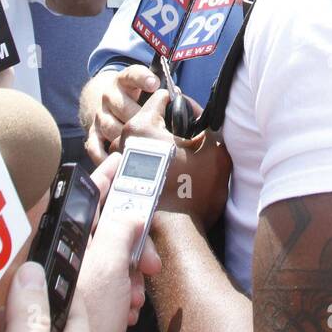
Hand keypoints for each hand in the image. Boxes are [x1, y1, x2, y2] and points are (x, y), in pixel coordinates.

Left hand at [79, 153, 161, 331]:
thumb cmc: (85, 326)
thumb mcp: (107, 267)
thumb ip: (121, 230)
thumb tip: (133, 208)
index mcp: (68, 243)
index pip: (88, 198)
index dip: (107, 177)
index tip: (123, 160)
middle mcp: (70, 260)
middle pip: (109, 230)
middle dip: (134, 244)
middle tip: (148, 258)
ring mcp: (78, 282)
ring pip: (116, 258)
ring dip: (132, 273)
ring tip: (133, 295)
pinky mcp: (88, 304)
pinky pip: (115, 283)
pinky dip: (126, 292)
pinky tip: (127, 309)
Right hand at [84, 64, 160, 164]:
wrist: (106, 99)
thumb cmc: (135, 96)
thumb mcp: (145, 86)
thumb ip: (160, 93)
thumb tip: (180, 102)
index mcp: (124, 80)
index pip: (133, 75)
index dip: (143, 79)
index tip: (155, 84)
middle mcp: (109, 95)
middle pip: (123, 107)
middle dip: (140, 118)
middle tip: (157, 129)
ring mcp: (99, 115)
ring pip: (111, 128)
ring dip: (127, 139)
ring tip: (143, 149)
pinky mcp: (92, 133)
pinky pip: (95, 148)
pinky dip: (107, 156)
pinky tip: (122, 161)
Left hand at [116, 88, 231, 227]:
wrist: (175, 235)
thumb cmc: (193, 193)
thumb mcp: (214, 149)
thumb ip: (209, 124)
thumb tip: (200, 118)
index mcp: (142, 127)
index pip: (160, 96)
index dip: (181, 105)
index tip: (190, 120)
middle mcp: (122, 141)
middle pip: (146, 117)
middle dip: (165, 125)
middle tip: (184, 142)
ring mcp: (117, 163)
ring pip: (138, 140)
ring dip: (155, 144)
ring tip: (174, 161)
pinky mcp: (117, 181)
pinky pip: (132, 160)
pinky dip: (146, 163)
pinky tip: (164, 177)